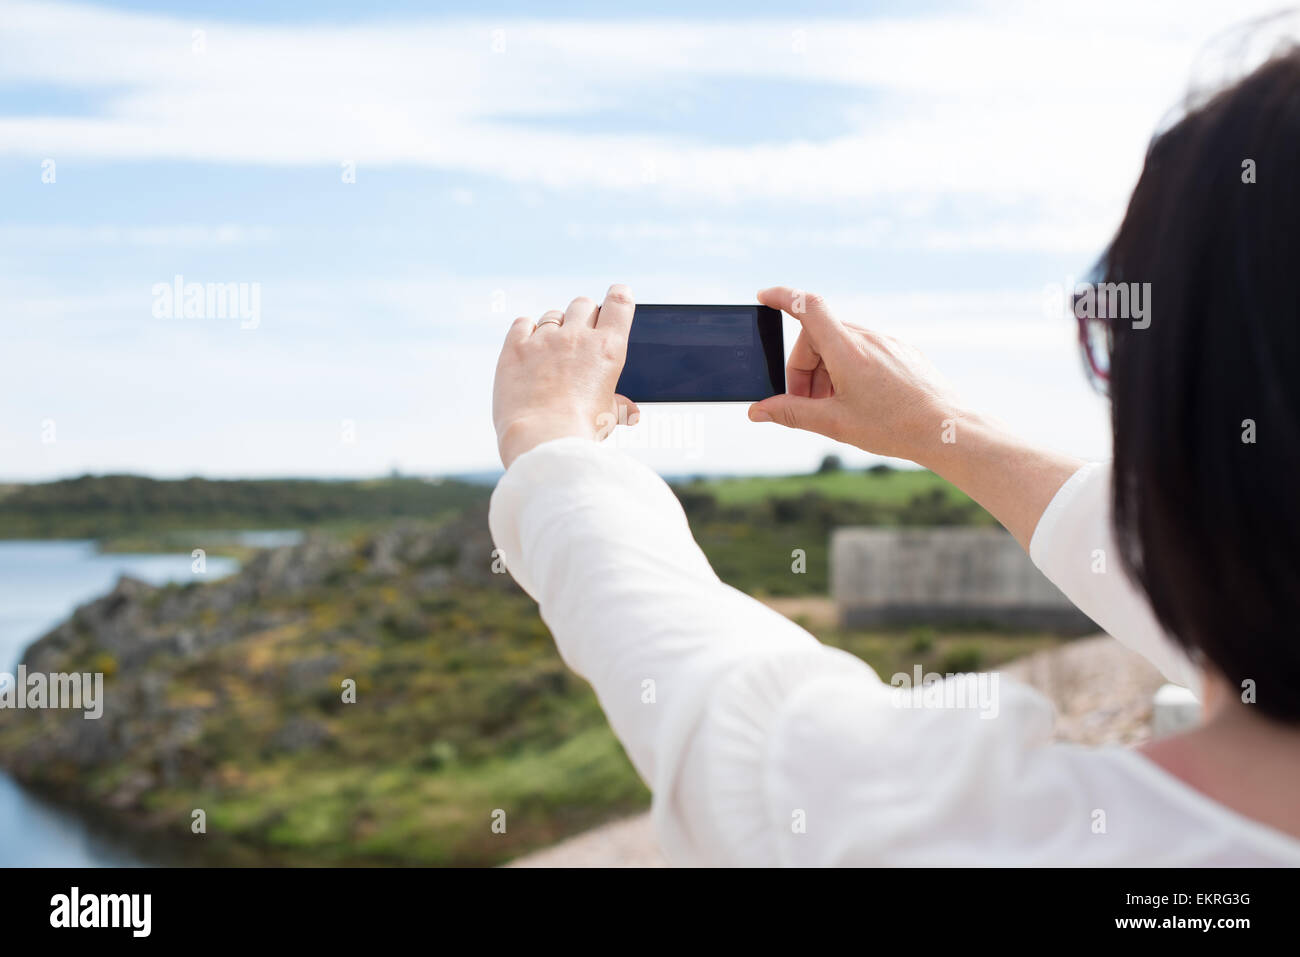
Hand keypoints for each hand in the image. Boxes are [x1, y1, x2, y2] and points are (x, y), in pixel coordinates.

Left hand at [492, 284, 640, 467]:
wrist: (542, 440)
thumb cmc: (580, 431)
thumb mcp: (608, 417)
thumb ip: (619, 406)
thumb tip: (632, 413)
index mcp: (608, 350)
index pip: (619, 303)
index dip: (619, 295)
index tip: (617, 295)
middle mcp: (577, 337)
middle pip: (583, 305)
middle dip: (584, 316)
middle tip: (580, 336)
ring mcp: (544, 340)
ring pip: (553, 315)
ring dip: (556, 327)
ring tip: (552, 352)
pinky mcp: (515, 348)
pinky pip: (522, 323)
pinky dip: (527, 330)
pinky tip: (529, 346)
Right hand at [747, 286, 964, 464]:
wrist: (946, 431)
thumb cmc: (893, 427)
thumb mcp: (834, 423)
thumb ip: (791, 413)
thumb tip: (757, 412)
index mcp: (847, 349)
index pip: (807, 306)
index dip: (781, 296)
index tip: (764, 297)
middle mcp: (868, 338)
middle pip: (818, 337)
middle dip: (804, 368)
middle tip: (805, 403)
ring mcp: (888, 343)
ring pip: (841, 345)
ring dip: (826, 371)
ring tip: (833, 407)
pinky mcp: (903, 352)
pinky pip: (865, 351)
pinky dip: (849, 370)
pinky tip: (859, 400)